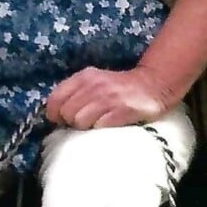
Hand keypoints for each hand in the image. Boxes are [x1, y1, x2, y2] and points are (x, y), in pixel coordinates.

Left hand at [45, 66, 170, 129]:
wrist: (151, 85)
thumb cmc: (116, 88)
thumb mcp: (93, 82)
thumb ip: (74, 92)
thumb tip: (55, 115)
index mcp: (84, 77)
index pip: (55, 99)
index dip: (55, 114)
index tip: (62, 121)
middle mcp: (94, 85)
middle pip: (67, 113)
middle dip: (71, 122)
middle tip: (82, 123)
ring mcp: (109, 97)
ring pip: (80, 121)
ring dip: (86, 127)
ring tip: (95, 124)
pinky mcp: (123, 110)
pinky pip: (100, 125)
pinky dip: (100, 129)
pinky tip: (107, 125)